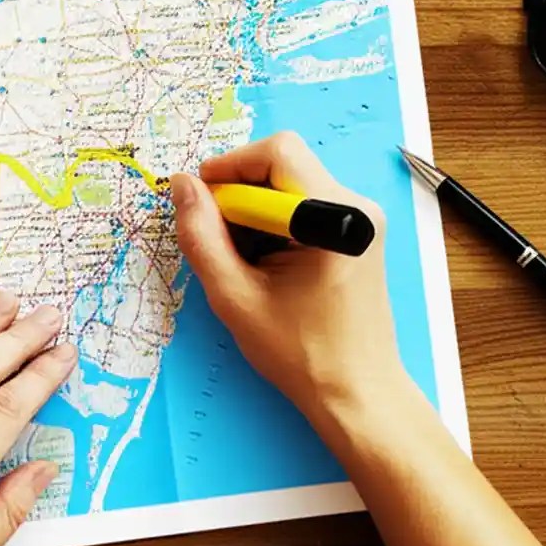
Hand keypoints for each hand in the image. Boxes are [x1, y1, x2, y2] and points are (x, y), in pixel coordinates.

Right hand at [171, 132, 406, 421]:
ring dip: (256, 208)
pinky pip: (307, 202)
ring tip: (244, 258)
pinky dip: (276, 220)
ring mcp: (363, 217)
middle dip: (240, 191)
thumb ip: (202, 236)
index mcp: (335, 216)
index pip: (275, 153)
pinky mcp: (360, 231)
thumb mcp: (234, 296)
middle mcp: (357, 205)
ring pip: (292, 181)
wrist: (357, 391)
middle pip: (284, 162)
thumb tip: (182, 185)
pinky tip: (267, 261)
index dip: (228, 168)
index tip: (199, 203)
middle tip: (218, 236)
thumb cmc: (300, 354)